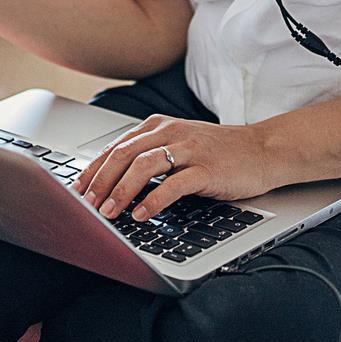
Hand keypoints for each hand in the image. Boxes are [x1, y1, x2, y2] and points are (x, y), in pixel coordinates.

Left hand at [74, 115, 289, 223]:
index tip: (77, 191)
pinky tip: (142, 215)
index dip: (93, 170)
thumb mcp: (179, 146)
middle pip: (123, 155)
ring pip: (143, 166)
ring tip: (107, 212)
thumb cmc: (219, 153)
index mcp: (158, 126)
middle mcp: (170, 132)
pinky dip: (153, 201)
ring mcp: (189, 149)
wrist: (263, 150)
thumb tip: (112, 182)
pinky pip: (173, 184)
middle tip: (84, 205)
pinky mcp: (207, 168)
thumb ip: (150, 156)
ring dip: (120, 191)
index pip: (115, 147)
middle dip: (99, 182)